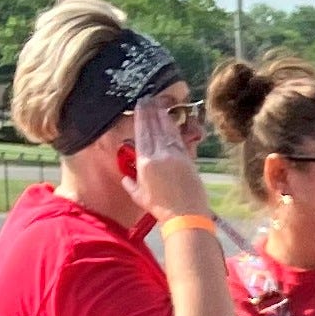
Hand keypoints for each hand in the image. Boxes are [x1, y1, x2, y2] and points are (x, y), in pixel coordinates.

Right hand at [127, 96, 212, 223]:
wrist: (185, 216)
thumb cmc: (160, 209)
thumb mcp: (139, 196)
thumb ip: (131, 184)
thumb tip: (125, 179)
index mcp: (144, 162)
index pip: (141, 134)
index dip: (141, 118)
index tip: (140, 106)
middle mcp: (159, 155)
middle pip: (154, 128)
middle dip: (151, 112)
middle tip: (149, 99)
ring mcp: (175, 156)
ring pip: (168, 131)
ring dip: (164, 116)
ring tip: (160, 105)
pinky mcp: (188, 159)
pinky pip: (180, 139)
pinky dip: (176, 128)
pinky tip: (174, 121)